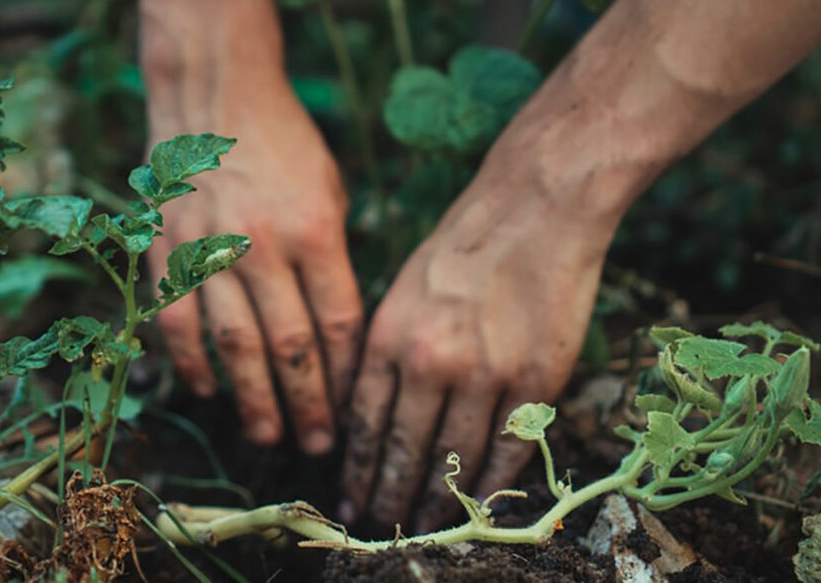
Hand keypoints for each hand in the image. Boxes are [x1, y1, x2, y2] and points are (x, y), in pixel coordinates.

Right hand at [141, 1, 362, 454]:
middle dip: (308, 405)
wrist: (215, 97)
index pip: (338, 324)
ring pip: (234, 346)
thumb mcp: (331, 193)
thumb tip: (337, 335)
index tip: (353, 410)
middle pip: (291, 347)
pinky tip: (208, 392)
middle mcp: (263, 246)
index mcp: (316, 231)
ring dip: (252, 399)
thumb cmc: (285, 147)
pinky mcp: (168, 251)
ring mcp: (210, 250)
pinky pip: (179, 321)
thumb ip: (334, 261)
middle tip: (317, 446)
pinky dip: (193, 363)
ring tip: (269, 436)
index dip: (346, 376)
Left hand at [340, 147, 620, 531]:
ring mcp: (486, 374)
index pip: (365, 424)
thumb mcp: (401, 290)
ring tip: (425, 523)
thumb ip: (384, 352)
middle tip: (381, 524)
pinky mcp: (535, 380)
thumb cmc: (463, 244)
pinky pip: (508, 449)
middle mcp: (430, 361)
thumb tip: (368, 414)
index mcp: (389, 336)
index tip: (351, 499)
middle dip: (390, 495)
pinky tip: (478, 504)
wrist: (535, 207)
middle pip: (404, 450)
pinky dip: (491, 484)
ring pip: (455, 459)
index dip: (358, 470)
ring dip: (438, 500)